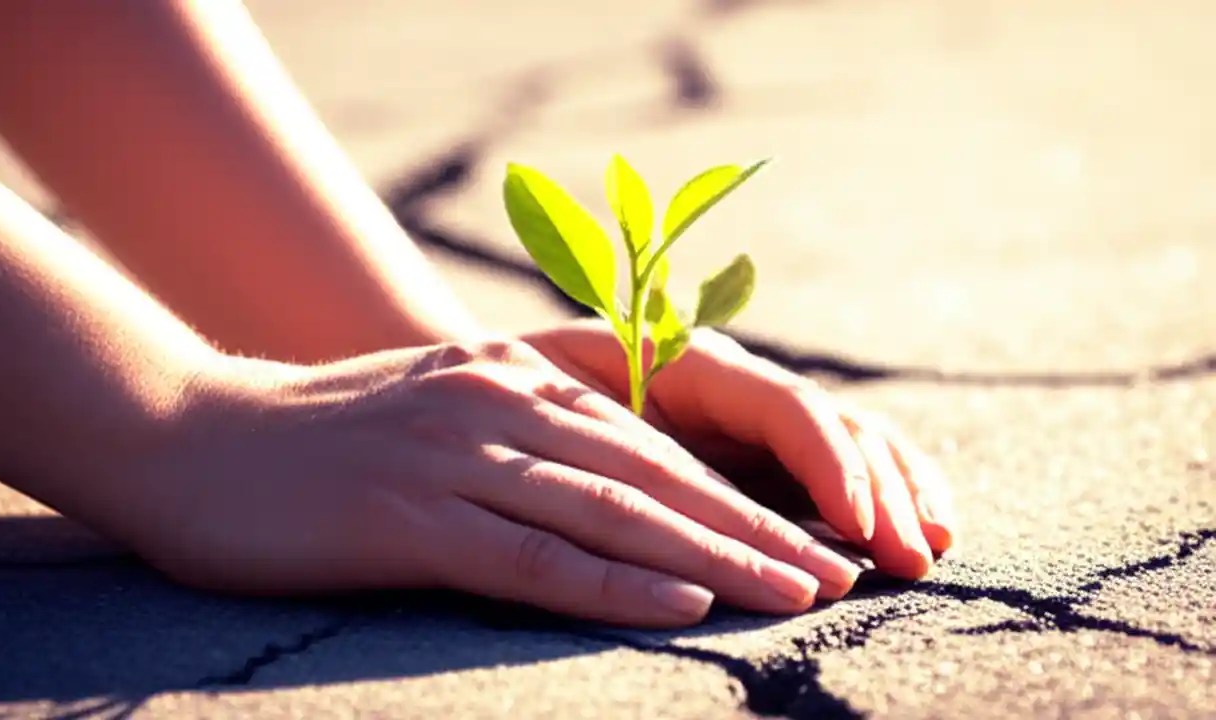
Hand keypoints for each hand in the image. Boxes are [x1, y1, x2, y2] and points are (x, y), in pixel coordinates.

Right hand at [129, 339, 862, 626]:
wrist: (188, 435)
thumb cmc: (314, 437)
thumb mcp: (432, 409)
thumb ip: (514, 429)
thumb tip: (596, 475)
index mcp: (510, 379)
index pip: (647, 445)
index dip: (733, 493)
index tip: (805, 536)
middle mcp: (497, 407)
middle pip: (651, 478)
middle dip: (753, 527)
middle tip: (837, 574)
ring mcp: (455, 458)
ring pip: (611, 513)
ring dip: (713, 555)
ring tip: (797, 594)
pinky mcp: (408, 518)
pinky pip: (530, 555)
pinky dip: (613, 582)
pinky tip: (681, 602)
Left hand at [523, 321, 956, 578]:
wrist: (507, 390)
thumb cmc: (524, 390)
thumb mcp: (557, 392)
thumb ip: (610, 415)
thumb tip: (663, 475)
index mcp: (693, 362)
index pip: (784, 403)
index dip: (828, 459)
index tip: (856, 521)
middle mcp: (739, 388)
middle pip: (833, 427)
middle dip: (880, 490)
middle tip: (913, 555)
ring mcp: (756, 422)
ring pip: (851, 446)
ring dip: (897, 495)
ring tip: (929, 548)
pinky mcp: (762, 459)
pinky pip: (837, 474)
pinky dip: (881, 501)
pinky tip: (914, 538)